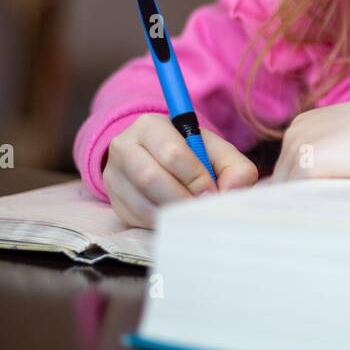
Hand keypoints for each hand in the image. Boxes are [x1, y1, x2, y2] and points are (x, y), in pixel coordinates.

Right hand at [102, 113, 257, 227]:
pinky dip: (162, 223)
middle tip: (202, 207)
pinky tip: (177, 218)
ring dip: (173, 214)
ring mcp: (113, 175)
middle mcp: (124, 146)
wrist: (159, 158)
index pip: (172, 153)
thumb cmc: (193, 154)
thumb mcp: (217, 151)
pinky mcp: (114, 200)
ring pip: (142, 203)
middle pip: (150, 178)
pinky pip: (137, 218)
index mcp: (150, 125)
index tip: (212, 192)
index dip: (196, 177)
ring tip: (192, 214)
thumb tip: (231, 190)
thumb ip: (235, 167)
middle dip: (183, 198)